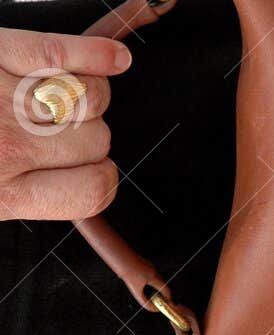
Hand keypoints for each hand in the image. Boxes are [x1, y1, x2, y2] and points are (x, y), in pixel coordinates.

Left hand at [0, 28, 130, 221]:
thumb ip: (27, 196)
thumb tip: (87, 184)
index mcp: (5, 194)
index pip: (95, 190)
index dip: (99, 178)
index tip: (87, 172)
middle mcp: (9, 148)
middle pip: (96, 140)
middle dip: (85, 134)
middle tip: (54, 132)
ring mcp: (2, 99)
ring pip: (88, 97)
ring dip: (88, 94)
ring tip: (64, 96)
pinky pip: (58, 52)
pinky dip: (93, 52)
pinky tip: (115, 57)